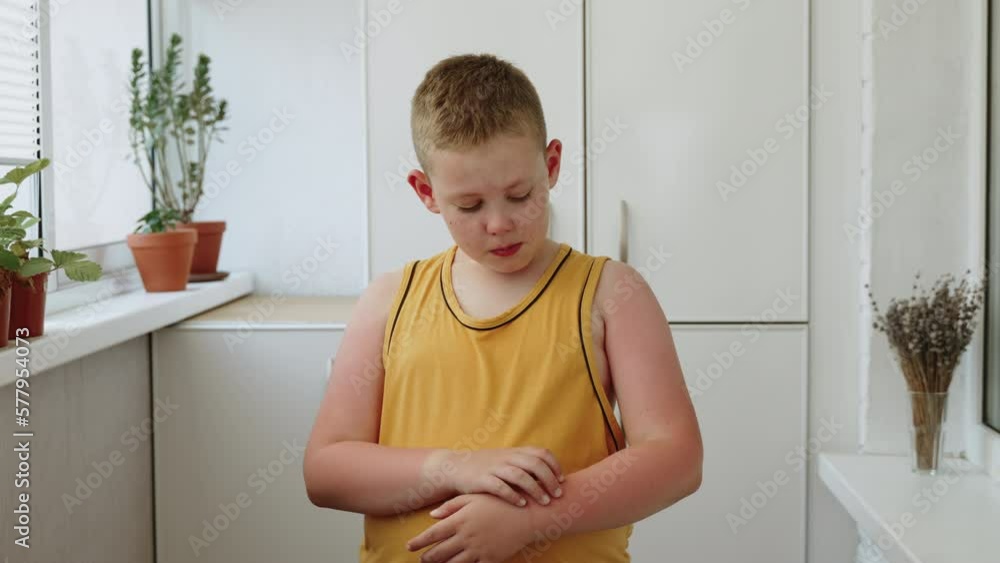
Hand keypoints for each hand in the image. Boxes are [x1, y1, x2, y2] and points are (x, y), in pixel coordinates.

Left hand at [407, 493, 535, 562]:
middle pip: (440, 553)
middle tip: (420, 560)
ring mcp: (478, 550)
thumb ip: (452, 506)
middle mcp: (466, 537)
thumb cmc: (499, 501)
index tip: (409, 546)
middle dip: (427, 558)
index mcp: (460, 520)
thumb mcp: (474, 497)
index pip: (433, 534)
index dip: (419, 542)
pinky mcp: (490, 559)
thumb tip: (432, 515)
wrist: (527, 514)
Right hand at [426, 447, 564, 507]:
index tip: (562, 480)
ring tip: (544, 502)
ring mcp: (494, 468)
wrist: (456, 467)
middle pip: (535, 464)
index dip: (555, 466)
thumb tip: (550, 477)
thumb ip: (524, 465)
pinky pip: (500, 487)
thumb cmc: (486, 467)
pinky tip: (522, 505)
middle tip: (557, 494)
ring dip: (536, 489)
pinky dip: (513, 496)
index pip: (542, 453)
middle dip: (549, 480)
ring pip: (520, 475)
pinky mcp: (482, 480)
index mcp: (515, 452)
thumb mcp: (506, 461)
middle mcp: (506, 458)